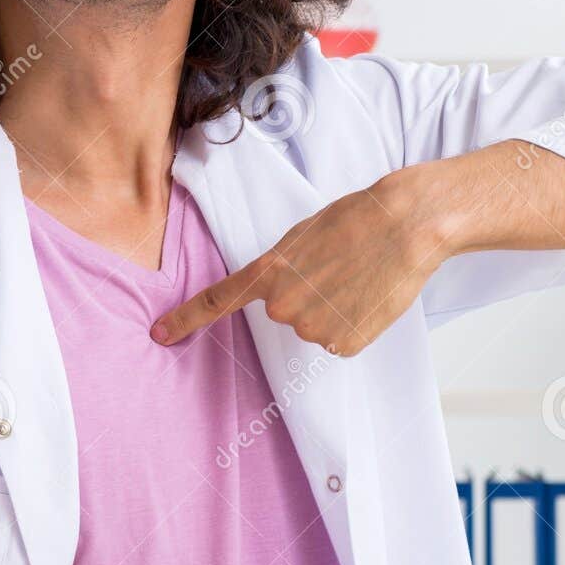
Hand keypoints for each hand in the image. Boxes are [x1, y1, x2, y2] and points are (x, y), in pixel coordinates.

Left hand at [151, 170, 451, 357]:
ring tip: (357, 278)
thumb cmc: (356, 219)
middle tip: (337, 267)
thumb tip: (279, 294)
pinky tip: (368, 297)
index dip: (185, 319)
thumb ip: (281, 268)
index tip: (159, 334)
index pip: (216, 301)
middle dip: (306, 295)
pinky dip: (353, 323)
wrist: (405, 226)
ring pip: (315, 326)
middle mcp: (283, 308)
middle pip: (284, 313)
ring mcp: (313, 329)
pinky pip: (340, 338)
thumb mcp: (302, 236)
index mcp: (268, 273)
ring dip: (333, 308)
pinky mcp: (344, 344)